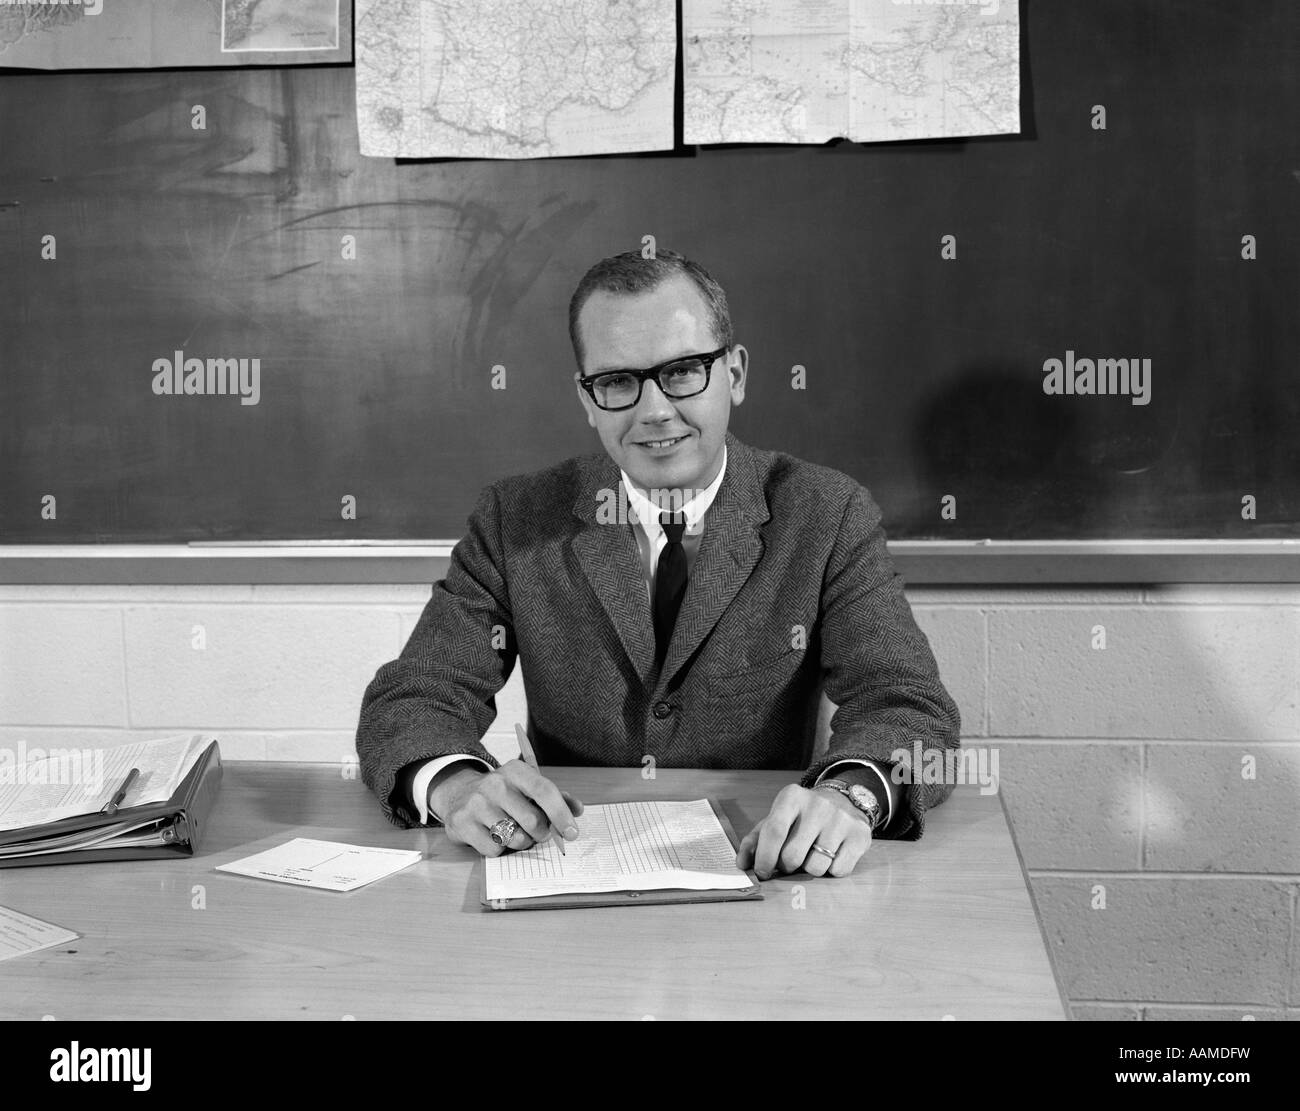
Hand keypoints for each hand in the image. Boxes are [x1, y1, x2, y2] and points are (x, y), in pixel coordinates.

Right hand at [433, 759, 582, 856]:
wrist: (460, 794)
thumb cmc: (504, 794)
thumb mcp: (528, 787)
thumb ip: (555, 797)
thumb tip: (577, 810)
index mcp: (515, 771)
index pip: (544, 791)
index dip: (561, 814)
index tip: (571, 833)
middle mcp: (494, 784)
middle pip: (532, 821)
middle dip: (541, 834)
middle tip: (538, 833)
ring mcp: (476, 804)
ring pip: (514, 838)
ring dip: (521, 842)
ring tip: (514, 832)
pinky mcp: (462, 824)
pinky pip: (494, 850)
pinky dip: (500, 849)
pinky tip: (493, 835)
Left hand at [736, 784, 872, 879]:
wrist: (843, 802)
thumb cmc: (802, 817)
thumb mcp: (777, 820)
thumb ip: (755, 840)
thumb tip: (742, 864)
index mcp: (792, 797)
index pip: (774, 831)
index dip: (764, 858)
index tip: (762, 872)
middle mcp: (818, 805)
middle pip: (793, 855)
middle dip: (787, 866)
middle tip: (790, 861)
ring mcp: (841, 820)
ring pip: (816, 867)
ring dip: (809, 869)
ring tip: (812, 854)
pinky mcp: (860, 835)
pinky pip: (838, 871)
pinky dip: (831, 871)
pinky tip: (831, 855)